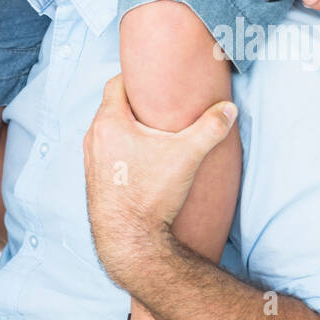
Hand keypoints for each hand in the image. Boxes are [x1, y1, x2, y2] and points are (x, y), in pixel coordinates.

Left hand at [83, 75, 236, 283]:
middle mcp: (93, 137)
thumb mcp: (187, 156)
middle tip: (157, 102)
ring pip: (107, 130)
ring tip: (149, 130)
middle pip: (111, 106)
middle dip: (133, 102)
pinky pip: (104, 151)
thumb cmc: (154, 195)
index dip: (135, 78)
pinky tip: (139, 159)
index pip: (116, 84)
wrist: (130, 241)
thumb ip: (210, 128)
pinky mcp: (93, 179)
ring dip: (124, 126)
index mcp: (109, 122)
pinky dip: (119, 147)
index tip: (152, 78)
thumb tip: (229, 108)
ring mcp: (90, 159)